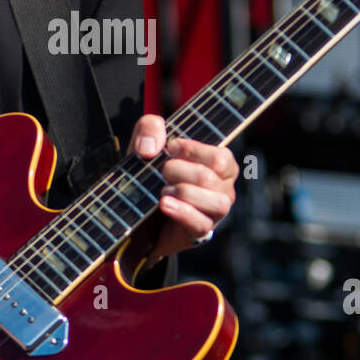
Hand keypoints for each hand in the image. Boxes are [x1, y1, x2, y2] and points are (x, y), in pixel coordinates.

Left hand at [126, 114, 237, 264]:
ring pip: (216, 202)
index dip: (195, 150)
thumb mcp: (146, 143)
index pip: (222, 157)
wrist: (137, 211)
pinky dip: (182, 212)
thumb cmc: (150, 172)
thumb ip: (149, 127)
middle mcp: (223, 188)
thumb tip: (151, 147)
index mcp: (219, 166)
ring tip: (163, 190)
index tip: (171, 147)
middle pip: (211, 178)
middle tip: (162, 172)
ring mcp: (215, 212)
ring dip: (184, 192)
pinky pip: (201, 224)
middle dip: (179, 171)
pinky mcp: (201, 232)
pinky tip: (163, 204)